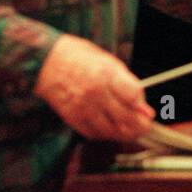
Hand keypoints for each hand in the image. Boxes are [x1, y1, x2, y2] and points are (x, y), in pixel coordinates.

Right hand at [34, 34, 154, 141]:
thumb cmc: (79, 57)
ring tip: (127, 129)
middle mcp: (96, 93)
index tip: (145, 110)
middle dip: (140, 126)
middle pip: (126, 118)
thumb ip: (127, 83)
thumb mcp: (108, 62)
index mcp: (106, 75)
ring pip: (111, 131)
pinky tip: (109, 128)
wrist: (47, 62)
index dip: (142, 106)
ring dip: (123, 133)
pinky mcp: (72, 118)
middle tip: (144, 126)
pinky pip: (93, 133)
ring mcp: (83, 107)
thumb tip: (142, 106)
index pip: (133, 96)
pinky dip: (104, 134)